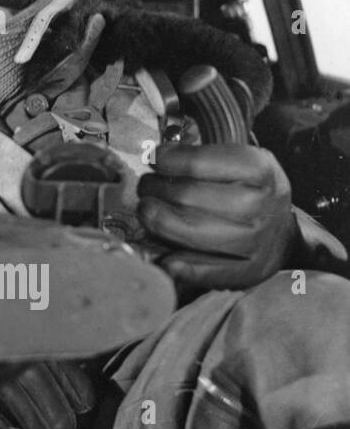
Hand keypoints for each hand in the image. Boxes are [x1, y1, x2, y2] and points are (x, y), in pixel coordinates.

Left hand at [137, 143, 297, 290]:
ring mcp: (253, 242)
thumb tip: (154, 156)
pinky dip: (178, 264)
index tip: (155, 158)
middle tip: (147, 186)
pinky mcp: (245, 272)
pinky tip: (164, 256)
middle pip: (186, 197)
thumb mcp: (240, 162)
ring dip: (155, 220)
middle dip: (154, 188)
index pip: (198, 163)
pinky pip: (203, 272)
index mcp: (260, 171)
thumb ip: (201, 157)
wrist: (282, 232)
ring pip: (188, 232)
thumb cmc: (250, 190)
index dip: (168, 160)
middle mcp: (260, 207)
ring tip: (148, 210)